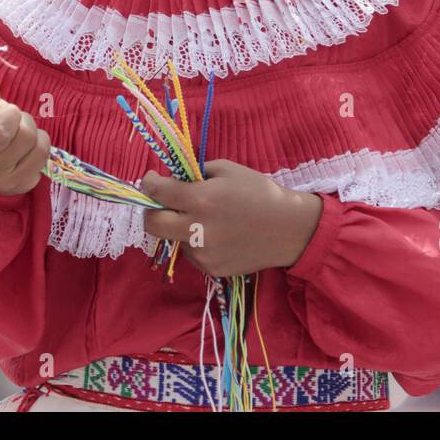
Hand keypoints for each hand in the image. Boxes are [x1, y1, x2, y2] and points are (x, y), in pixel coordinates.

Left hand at [140, 159, 322, 277]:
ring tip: (208, 220)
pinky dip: (198, 243)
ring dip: (181, 227)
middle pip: (152, 225)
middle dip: (151, 212)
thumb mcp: (227, 170)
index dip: (149, 183)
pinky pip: (193, 253)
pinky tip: (220, 235)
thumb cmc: (259, 192)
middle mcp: (197, 228)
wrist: (289, 229)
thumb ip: (196, 173)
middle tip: (161, 206)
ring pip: (175, 239)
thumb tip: (173, 179)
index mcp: (200, 199)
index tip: (152, 180)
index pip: (157, 191)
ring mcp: (204, 253)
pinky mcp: (212, 269)